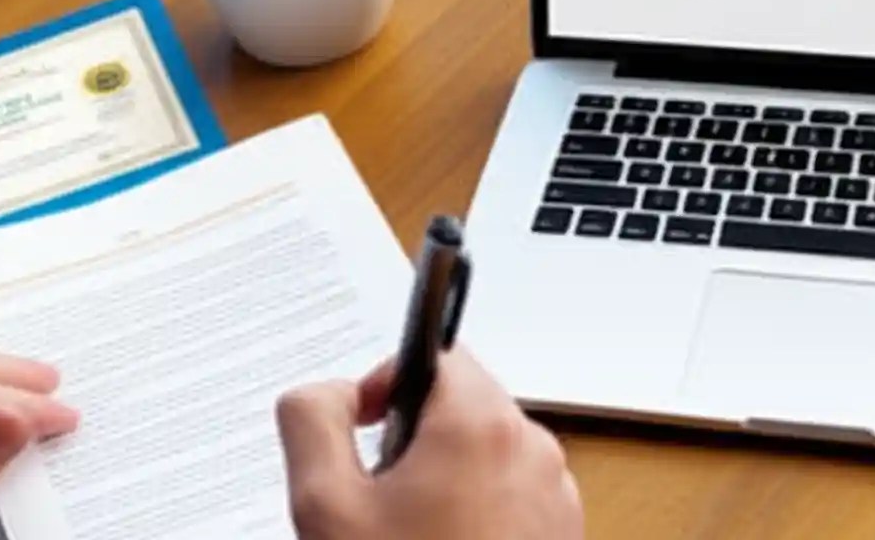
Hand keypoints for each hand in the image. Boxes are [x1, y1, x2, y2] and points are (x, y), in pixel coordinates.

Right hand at [277, 347, 583, 539]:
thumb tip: (328, 393)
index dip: (391, 377)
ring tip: (410, 532)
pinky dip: (478, 508)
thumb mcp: (324, 505)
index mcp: (481, 426)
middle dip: (417, 435)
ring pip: (489, 451)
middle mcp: (532, 450)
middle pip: (465, 402)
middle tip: (379, 492)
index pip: (439, 352)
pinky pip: (514, 493)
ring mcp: (556, 494)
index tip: (367, 420)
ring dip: (446, 474)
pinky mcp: (562, 531)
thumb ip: (313, 421)